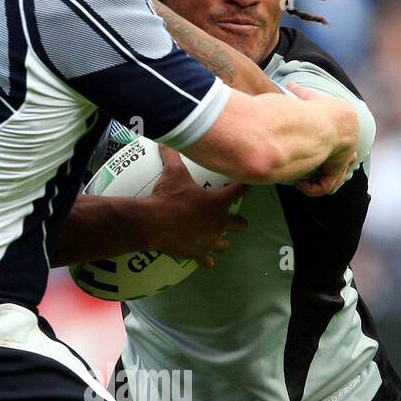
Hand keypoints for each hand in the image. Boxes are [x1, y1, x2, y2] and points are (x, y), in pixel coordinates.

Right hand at [149, 145, 246, 265]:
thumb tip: (166, 139)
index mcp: (218, 203)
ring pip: (225, 244)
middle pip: (239, 224)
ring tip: (218, 238)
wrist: (152, 222)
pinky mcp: (197, 253)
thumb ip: (173, 155)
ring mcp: (209, 241)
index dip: (245, 186)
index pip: (240, 191)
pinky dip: (207, 260)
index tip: (247, 184)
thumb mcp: (173, 173)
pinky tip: (207, 260)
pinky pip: (207, 261)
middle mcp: (219, 223)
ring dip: (222, 241)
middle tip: (233, 219)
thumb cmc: (168, 196)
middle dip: (238, 222)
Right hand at [287, 85, 359, 195]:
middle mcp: (349, 144)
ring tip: (302, 180)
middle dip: (328, 170)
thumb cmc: (316, 108)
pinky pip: (325, 186)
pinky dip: (311, 188)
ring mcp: (344, 160)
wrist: (325, 121)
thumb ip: (301, 93)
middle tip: (309, 173)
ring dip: (316, 181)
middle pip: (343, 164)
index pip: (344, 143)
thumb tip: (290, 85)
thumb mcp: (309, 98)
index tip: (317, 154)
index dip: (333, 152)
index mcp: (345, 127)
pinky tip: (300, 183)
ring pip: (333, 179)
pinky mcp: (337, 171)